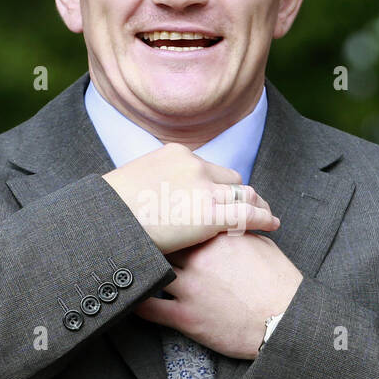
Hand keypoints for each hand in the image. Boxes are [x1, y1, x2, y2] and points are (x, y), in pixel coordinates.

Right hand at [102, 144, 278, 253]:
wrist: (106, 220)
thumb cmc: (109, 209)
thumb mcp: (130, 183)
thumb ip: (150, 184)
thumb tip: (149, 196)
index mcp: (175, 154)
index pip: (208, 167)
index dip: (218, 183)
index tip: (223, 193)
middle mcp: (194, 165)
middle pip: (229, 177)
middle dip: (238, 192)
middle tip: (251, 204)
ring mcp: (204, 188)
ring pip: (242, 193)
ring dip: (255, 203)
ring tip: (267, 214)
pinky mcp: (211, 215)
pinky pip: (248, 214)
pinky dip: (264, 218)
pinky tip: (273, 224)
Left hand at [133, 231, 302, 358]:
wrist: (285, 320)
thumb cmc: (279, 283)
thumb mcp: (260, 245)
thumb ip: (238, 230)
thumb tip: (229, 221)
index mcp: (217, 238)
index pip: (182, 222)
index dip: (169, 224)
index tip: (159, 223)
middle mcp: (199, 259)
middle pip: (162, 243)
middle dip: (152, 242)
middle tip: (136, 239)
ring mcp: (190, 288)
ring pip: (151, 271)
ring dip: (143, 268)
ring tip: (129, 265)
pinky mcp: (185, 317)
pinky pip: (148, 308)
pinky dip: (137, 302)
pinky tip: (132, 298)